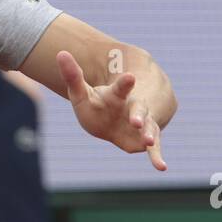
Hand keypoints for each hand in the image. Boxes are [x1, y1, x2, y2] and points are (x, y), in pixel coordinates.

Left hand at [56, 50, 166, 171]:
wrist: (119, 114)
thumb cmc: (99, 103)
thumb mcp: (82, 92)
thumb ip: (73, 75)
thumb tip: (59, 53)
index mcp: (119, 94)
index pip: (121, 88)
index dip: (125, 83)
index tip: (129, 77)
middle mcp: (135, 107)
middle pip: (140, 108)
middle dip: (139, 114)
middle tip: (136, 120)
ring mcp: (143, 123)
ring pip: (148, 128)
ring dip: (148, 134)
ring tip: (148, 141)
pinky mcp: (145, 139)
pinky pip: (153, 148)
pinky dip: (156, 157)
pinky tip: (162, 167)